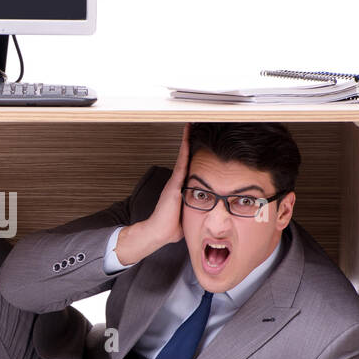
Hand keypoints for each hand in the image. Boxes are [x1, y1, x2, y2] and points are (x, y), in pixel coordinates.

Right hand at [112, 123, 190, 264]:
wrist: (158, 232)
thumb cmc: (170, 227)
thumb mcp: (184, 215)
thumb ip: (191, 210)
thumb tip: (200, 214)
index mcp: (179, 188)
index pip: (187, 167)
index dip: (190, 153)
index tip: (194, 141)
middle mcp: (176, 182)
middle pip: (184, 158)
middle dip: (188, 141)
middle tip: (192, 126)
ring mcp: (174, 182)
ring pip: (183, 157)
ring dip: (186, 141)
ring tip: (190, 126)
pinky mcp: (174, 185)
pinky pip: (182, 163)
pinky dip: (185, 150)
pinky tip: (187, 139)